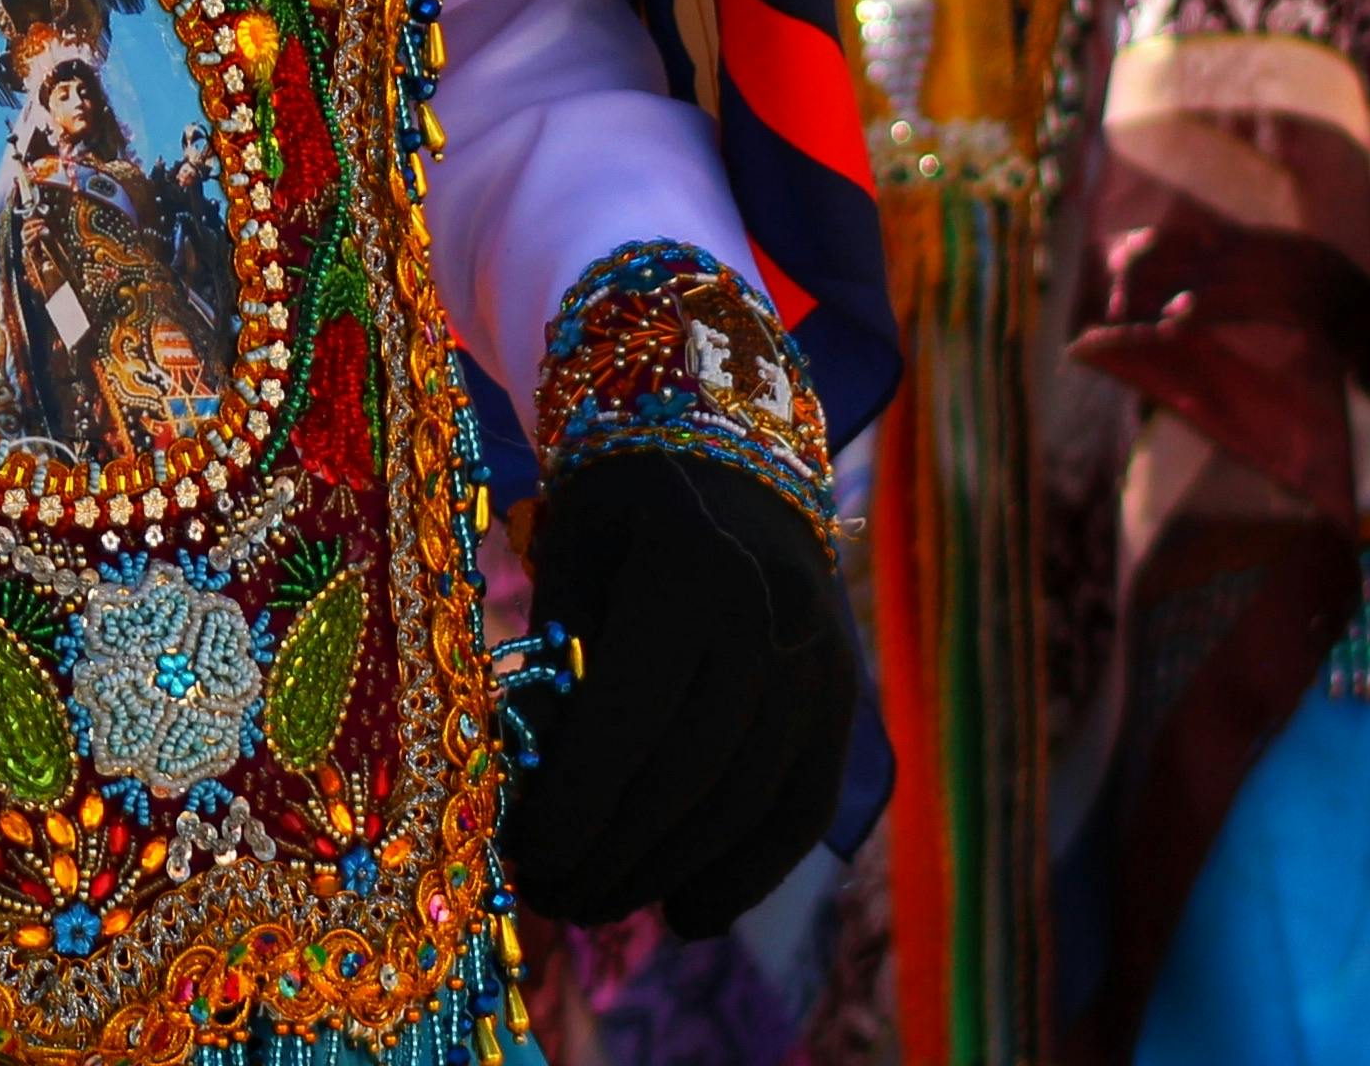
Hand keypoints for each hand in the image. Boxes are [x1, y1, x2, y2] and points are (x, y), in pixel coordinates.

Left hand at [498, 449, 862, 939]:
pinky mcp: (846, 694)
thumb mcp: (571, 561)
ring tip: (597, 904)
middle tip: (551, 893)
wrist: (731, 457)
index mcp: (688, 564)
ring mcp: (820, 655)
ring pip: (746, 802)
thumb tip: (525, 805)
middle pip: (689, 773)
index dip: (573, 804)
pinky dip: (744, 873)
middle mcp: (770, 611)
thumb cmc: (620, 514)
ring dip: (665, 873)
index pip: (628, 716)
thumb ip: (555, 673)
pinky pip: (802, 808)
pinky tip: (684, 912)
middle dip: (612, 853)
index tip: (523, 853)